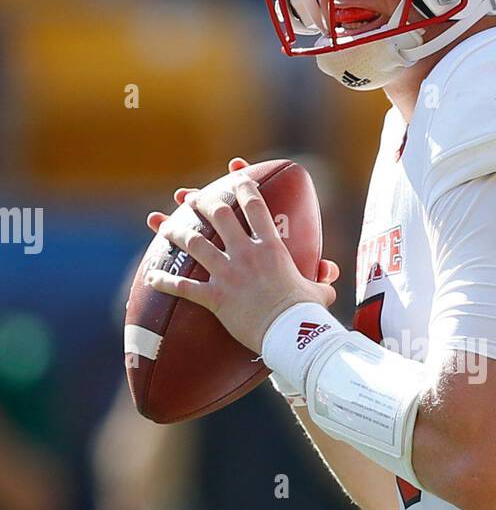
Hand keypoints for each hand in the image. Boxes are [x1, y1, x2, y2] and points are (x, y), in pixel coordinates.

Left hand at [144, 157, 340, 354]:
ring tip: (163, 224)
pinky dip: (165, 280)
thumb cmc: (306, 313)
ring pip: (194, 244)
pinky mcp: (215, 297)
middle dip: (202, 202)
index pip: (255, 207)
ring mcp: (228, 274)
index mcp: (271, 247)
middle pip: (219, 217)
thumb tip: (330, 272)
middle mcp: (246, 254)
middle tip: (192, 198)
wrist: (291, 334)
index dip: (244, 186)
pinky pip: (183, 286)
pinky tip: (150, 276)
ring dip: (175, 231)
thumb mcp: (318, 292)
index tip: (235, 175)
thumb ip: (321, 279)